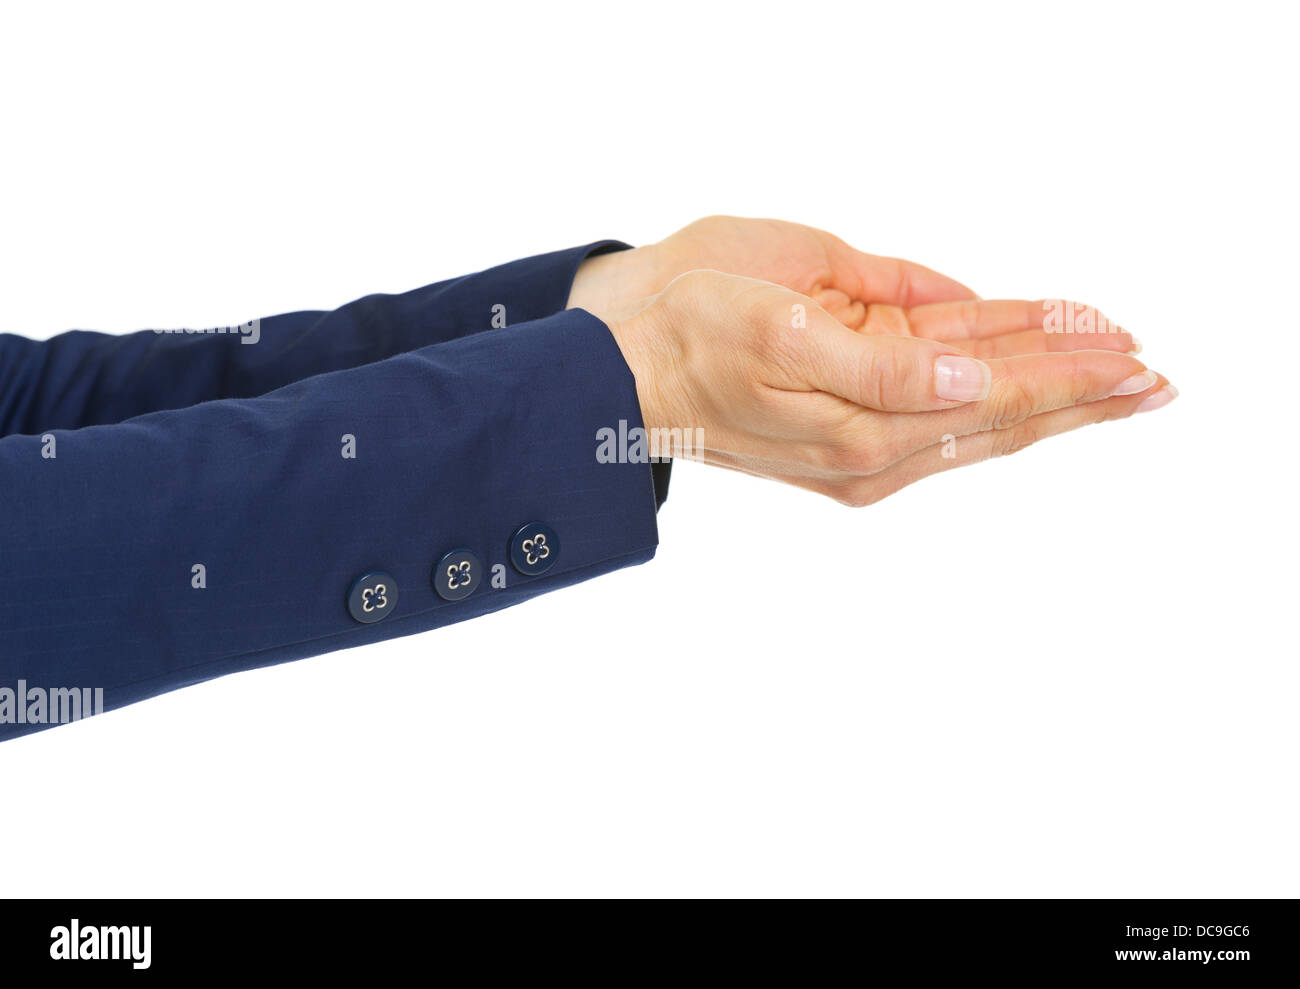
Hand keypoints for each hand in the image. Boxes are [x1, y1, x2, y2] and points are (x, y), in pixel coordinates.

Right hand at [608, 270, 1174, 505]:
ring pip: (977, 422)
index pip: (989, 394)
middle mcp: (873, 449)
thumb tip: (974, 373)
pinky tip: (1024, 390)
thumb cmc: (692, 336)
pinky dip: (994, 401)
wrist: (624, 382)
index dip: (1062, 372)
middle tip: (1154, 382)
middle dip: (1078, 394)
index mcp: (862, 422)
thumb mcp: (781, 325)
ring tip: (1113, 381)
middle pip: (999, 416)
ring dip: (1049, 399)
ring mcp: (863, 454)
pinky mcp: (850, 448)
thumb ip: (883, 358)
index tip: (1128, 356)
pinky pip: (941, 423)